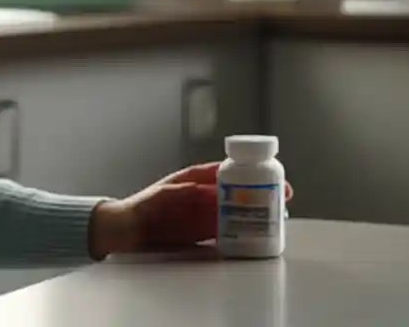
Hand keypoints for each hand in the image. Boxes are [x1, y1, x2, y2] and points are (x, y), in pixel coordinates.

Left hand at [88, 163, 293, 257]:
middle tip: (282, 200)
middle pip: (240, 191)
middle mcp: (205, 194)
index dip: (252, 171)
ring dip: (257, 214)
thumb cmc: (142, 206)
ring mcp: (205, 213)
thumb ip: (183, 193)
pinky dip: (243, 233)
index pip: (230, 170)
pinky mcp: (202, 232)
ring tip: (276, 219)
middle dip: (262, 193)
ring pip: (238, 211)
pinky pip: (228, 231)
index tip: (271, 175)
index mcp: (197, 178)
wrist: (126, 230)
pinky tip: (257, 237)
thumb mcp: (163, 196)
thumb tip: (207, 191)